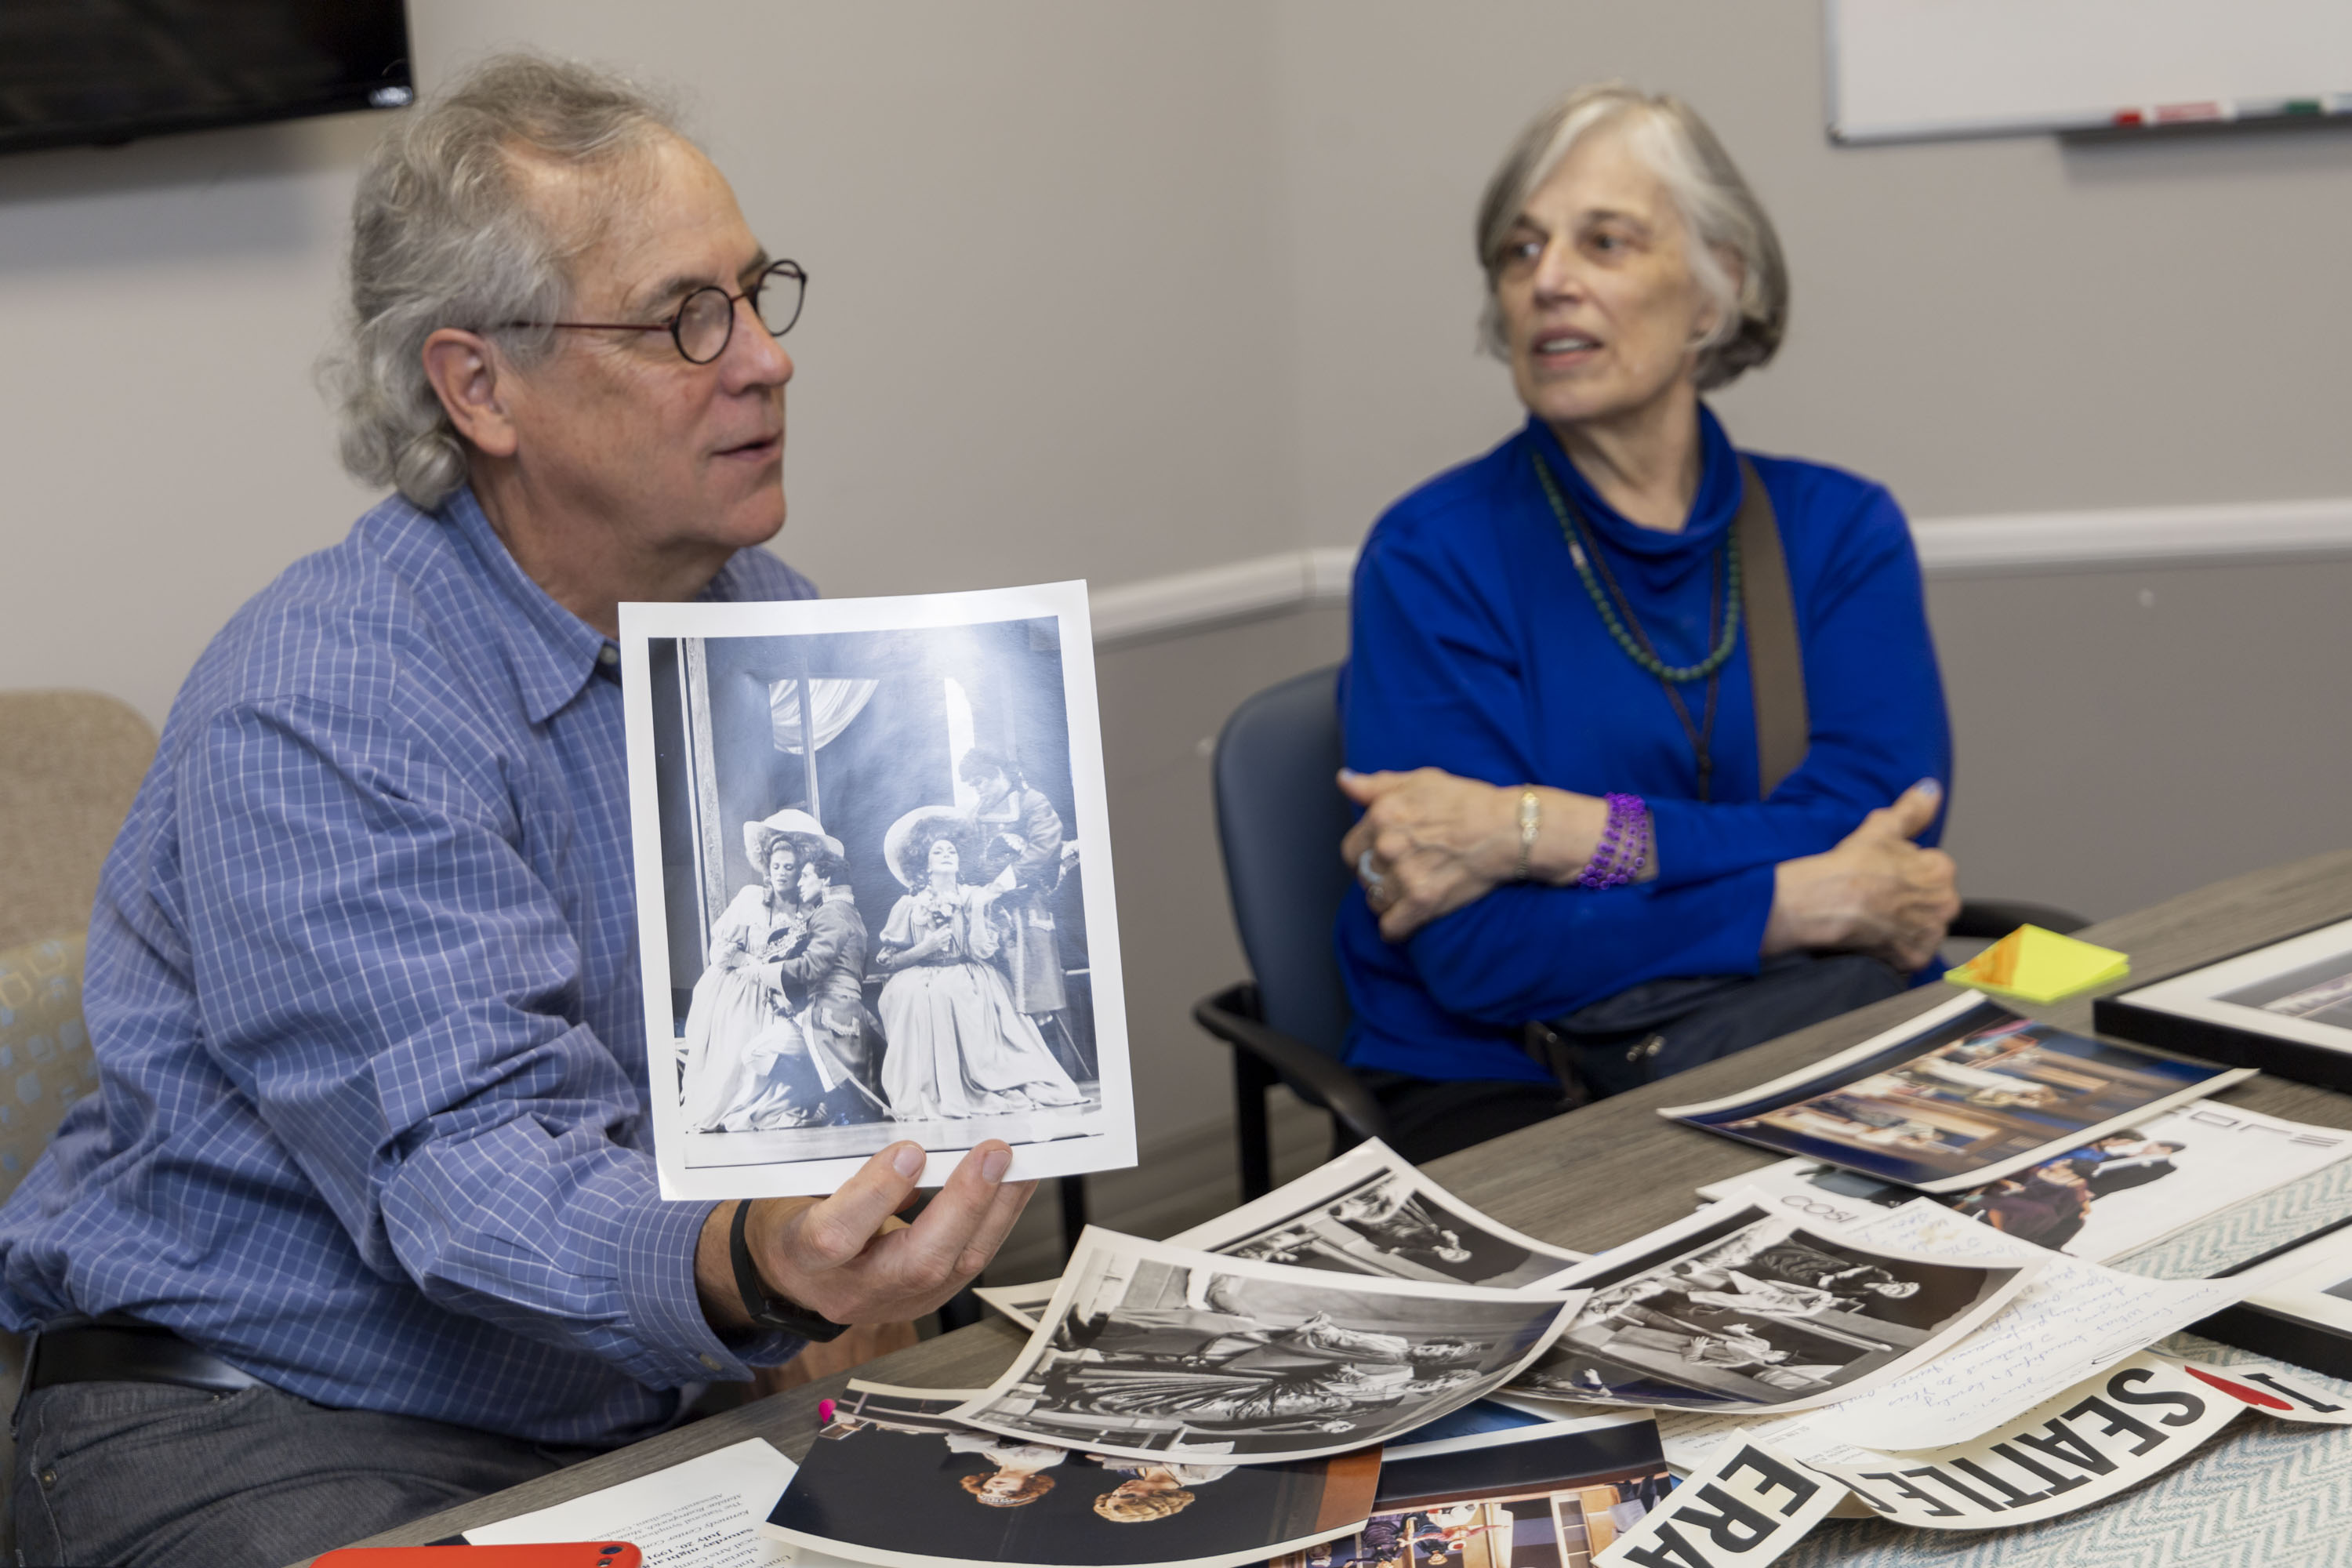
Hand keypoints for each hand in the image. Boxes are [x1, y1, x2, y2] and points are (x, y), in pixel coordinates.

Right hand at [699, 1139, 1033, 1329]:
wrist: (792, 1276)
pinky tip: (1013, 1187)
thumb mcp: (799, 1189)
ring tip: (1018, 1164)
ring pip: (955, 1267)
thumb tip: (910, 1140)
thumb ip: (845, 1172)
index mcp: (804, 1257)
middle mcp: (851, 1291)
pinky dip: (995, 1221)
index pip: (837, 1236)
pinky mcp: (924, 1302)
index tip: (910, 1151)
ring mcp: (892, 1303)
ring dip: (995, 1211)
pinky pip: (968, 1264)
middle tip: (992, 1155)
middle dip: (963, 1206)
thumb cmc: (795, 1218)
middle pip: (916, 1264)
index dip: (876, 1195)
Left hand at [1337, 769, 1525, 940]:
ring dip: (1388, 902)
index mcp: (1383, 815)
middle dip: (1378, 877)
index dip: (1365, 855)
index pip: (1350, 849)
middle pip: (1362, 877)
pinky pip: (1391, 928)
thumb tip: (1344, 781)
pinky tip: (1407, 919)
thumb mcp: (1420, 780)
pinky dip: (1397, 928)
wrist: (1507, 829)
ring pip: (1375, 903)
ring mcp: (1404, 875)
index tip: (1383, 857)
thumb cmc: (1467, 802)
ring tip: (1409, 892)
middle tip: (1403, 872)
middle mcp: (1387, 846)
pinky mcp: (1423, 902)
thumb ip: (1377, 784)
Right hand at [1762, 781, 1957, 970]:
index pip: (1933, 869)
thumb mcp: (1880, 828)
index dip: (1906, 870)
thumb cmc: (1850, 867)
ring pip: (1922, 927)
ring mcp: (1929, 934)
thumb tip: (1930, 790)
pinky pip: (1910, 954)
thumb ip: (1912, 810)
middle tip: (1878, 895)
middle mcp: (1944, 905)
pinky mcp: (1913, 959)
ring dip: (1904, 924)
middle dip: (1910, 899)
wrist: (1824, 903)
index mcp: (1942, 872)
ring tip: (1874, 917)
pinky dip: (1895, 948)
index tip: (1885, 873)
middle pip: (1931, 900)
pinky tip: (1874, 936)